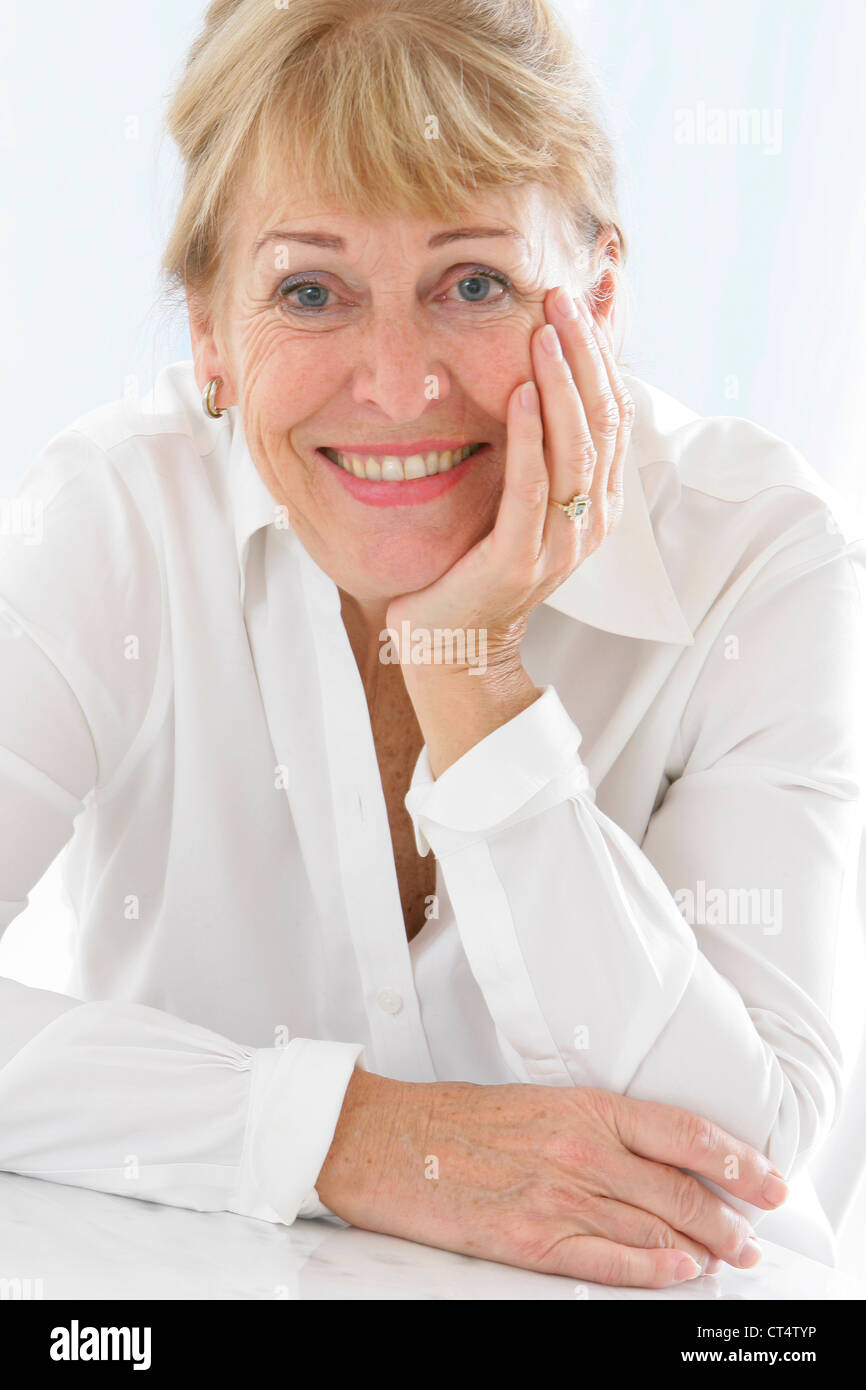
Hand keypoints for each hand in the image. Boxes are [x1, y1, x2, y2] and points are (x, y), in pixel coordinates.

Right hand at [315, 1070, 786, 1288]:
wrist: (385, 1139)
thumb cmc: (453, 1120)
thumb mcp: (535, 1104)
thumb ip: (592, 1130)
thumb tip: (646, 1160)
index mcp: (583, 1107)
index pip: (682, 1132)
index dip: (735, 1159)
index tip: (766, 1179)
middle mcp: (580, 1149)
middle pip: (678, 1188)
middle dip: (728, 1216)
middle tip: (753, 1236)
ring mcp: (556, 1195)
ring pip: (652, 1225)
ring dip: (701, 1246)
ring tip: (727, 1257)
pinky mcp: (529, 1238)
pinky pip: (606, 1258)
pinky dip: (650, 1268)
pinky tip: (677, 1271)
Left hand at [386, 285, 633, 668]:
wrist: (455, 647)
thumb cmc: (477, 568)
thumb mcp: (517, 501)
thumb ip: (535, 451)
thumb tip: (533, 380)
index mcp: (597, 503)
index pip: (614, 414)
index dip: (602, 355)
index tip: (582, 301)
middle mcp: (590, 521)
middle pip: (603, 421)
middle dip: (585, 353)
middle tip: (563, 296)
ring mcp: (559, 543)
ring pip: (577, 448)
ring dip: (562, 384)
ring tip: (546, 331)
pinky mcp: (520, 558)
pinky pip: (532, 487)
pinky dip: (529, 436)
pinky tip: (520, 392)